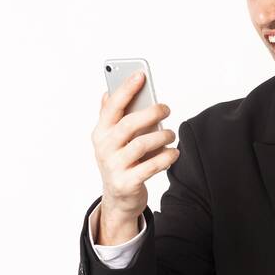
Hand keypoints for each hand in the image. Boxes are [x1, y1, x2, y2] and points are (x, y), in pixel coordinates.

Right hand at [91, 70, 177, 241]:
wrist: (119, 199)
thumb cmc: (120, 162)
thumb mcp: (112, 140)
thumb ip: (112, 117)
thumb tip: (107, 93)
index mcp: (100, 133)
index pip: (112, 107)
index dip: (126, 89)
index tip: (141, 75)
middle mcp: (104, 149)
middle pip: (128, 125)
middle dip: (150, 113)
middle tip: (166, 109)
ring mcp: (114, 167)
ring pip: (141, 145)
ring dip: (161, 136)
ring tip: (170, 134)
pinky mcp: (126, 183)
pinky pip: (151, 167)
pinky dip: (165, 158)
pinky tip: (174, 153)